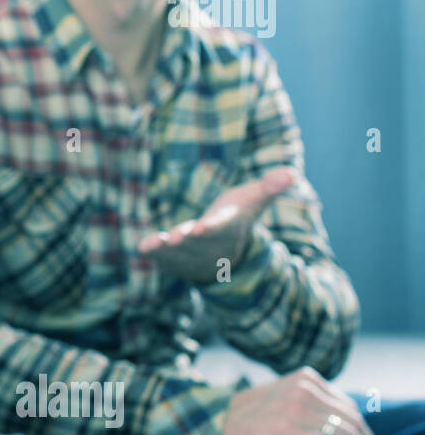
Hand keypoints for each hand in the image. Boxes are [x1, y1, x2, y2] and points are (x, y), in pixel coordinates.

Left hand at [137, 166, 296, 284]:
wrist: (226, 254)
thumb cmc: (236, 217)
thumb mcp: (253, 200)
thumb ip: (270, 187)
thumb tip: (292, 173)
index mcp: (227, 228)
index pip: (219, 228)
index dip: (210, 228)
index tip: (199, 228)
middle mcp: (208, 245)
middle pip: (195, 243)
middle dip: (185, 240)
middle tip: (176, 236)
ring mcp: (190, 256)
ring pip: (177, 254)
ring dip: (164, 250)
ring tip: (150, 245)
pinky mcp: (174, 261)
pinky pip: (163, 260)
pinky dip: (154, 255)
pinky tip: (142, 249)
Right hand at [218, 367, 385, 434]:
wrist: (205, 426)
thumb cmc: (241, 419)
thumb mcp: (278, 400)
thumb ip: (307, 403)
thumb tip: (341, 425)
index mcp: (303, 378)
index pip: (348, 408)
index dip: (366, 433)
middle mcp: (302, 388)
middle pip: (352, 421)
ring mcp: (294, 408)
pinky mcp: (285, 431)